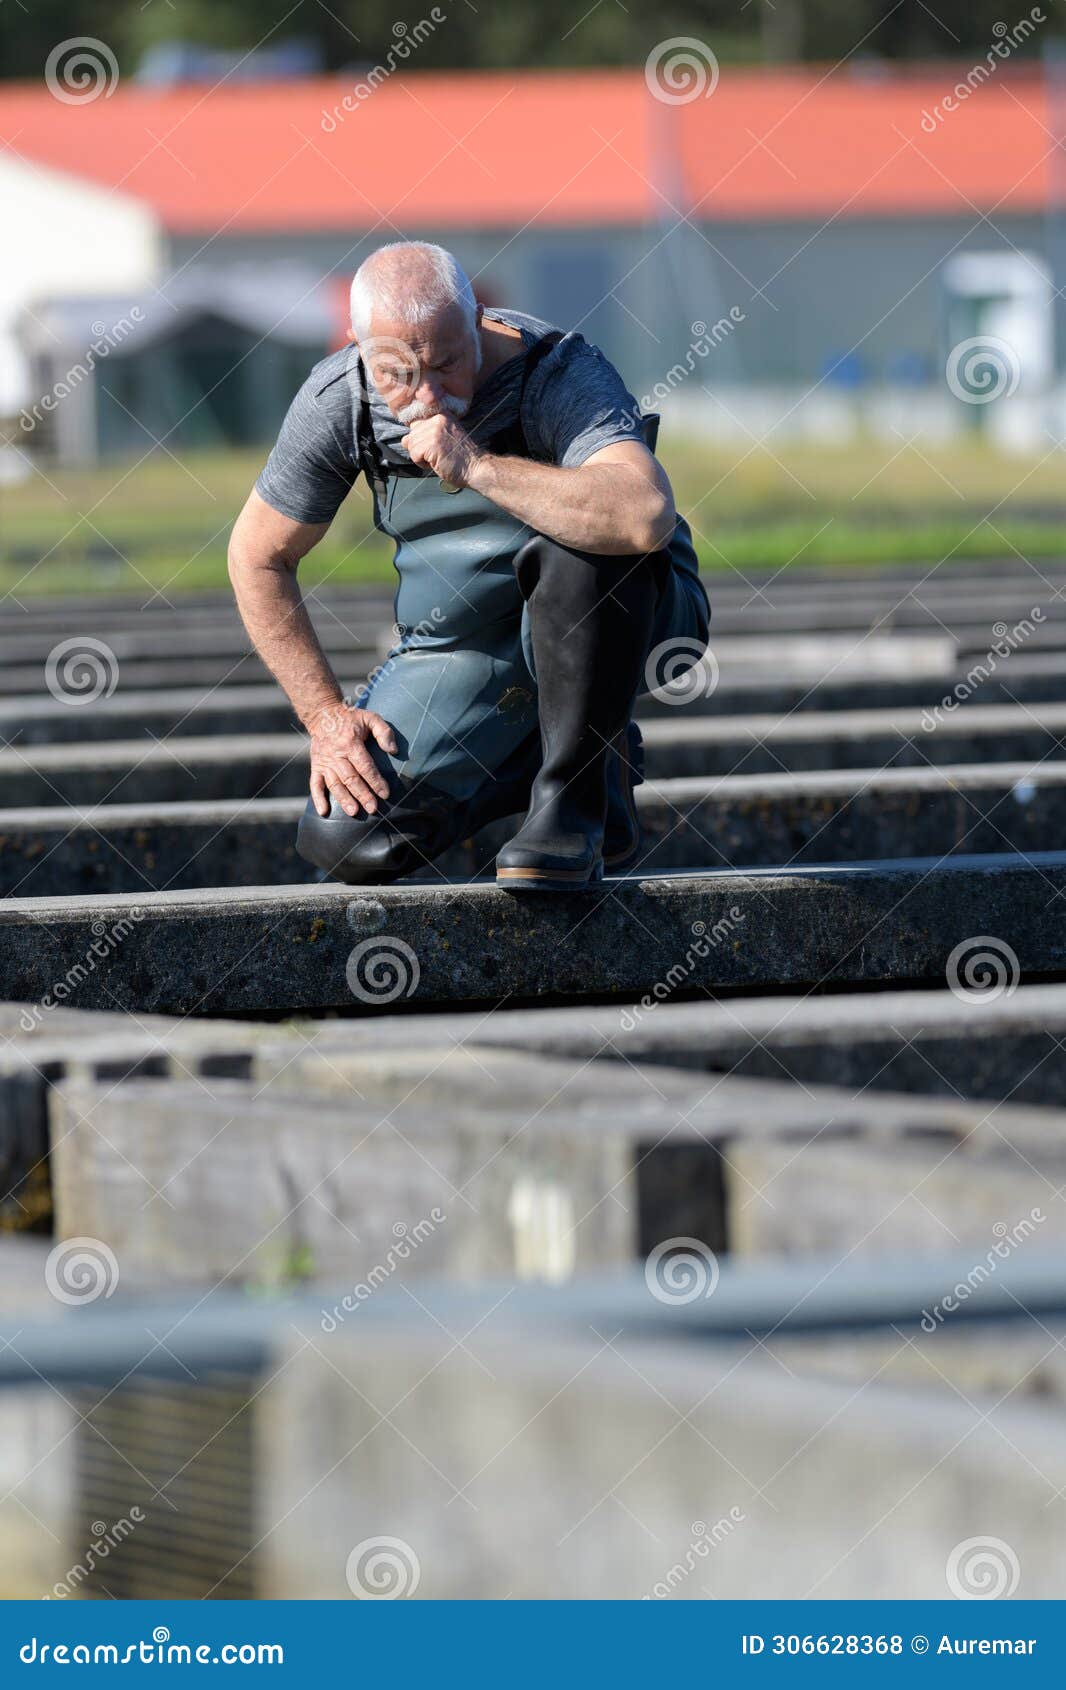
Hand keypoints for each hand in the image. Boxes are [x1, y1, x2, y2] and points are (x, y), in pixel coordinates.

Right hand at [307, 703, 397, 818]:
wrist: (323, 715)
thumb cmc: (351, 719)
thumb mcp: (370, 718)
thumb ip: (384, 732)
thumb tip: (393, 750)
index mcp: (350, 743)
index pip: (365, 766)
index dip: (375, 781)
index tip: (385, 794)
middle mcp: (336, 754)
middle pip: (350, 778)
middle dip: (362, 794)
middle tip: (373, 808)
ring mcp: (324, 762)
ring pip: (335, 783)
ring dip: (344, 799)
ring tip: (353, 812)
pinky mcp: (316, 766)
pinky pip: (315, 784)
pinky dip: (317, 798)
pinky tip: (323, 812)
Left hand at [401, 414, 483, 487]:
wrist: (475, 468)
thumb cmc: (461, 457)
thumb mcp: (444, 438)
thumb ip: (426, 434)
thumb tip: (404, 440)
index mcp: (442, 415)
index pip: (416, 423)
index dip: (420, 438)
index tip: (434, 446)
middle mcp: (437, 418)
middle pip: (411, 434)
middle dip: (419, 448)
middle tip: (437, 454)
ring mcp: (434, 430)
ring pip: (411, 445)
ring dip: (421, 457)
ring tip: (437, 458)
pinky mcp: (431, 443)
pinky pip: (414, 454)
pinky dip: (422, 463)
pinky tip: (436, 463)